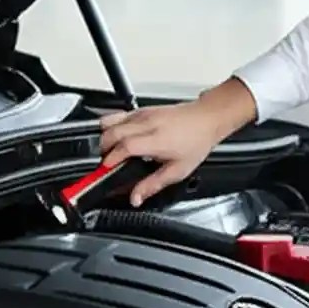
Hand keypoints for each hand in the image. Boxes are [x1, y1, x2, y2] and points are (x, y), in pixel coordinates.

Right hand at [98, 79, 256, 205]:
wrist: (206, 118)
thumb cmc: (196, 141)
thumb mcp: (177, 171)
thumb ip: (153, 185)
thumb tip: (136, 198)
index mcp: (156, 139)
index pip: (124, 147)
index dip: (111, 160)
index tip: (106, 170)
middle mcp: (147, 123)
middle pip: (111, 133)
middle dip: (102, 150)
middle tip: (107, 163)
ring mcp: (143, 114)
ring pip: (110, 122)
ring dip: (105, 138)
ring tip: (111, 151)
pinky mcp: (142, 109)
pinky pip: (118, 115)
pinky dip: (111, 127)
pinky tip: (119, 138)